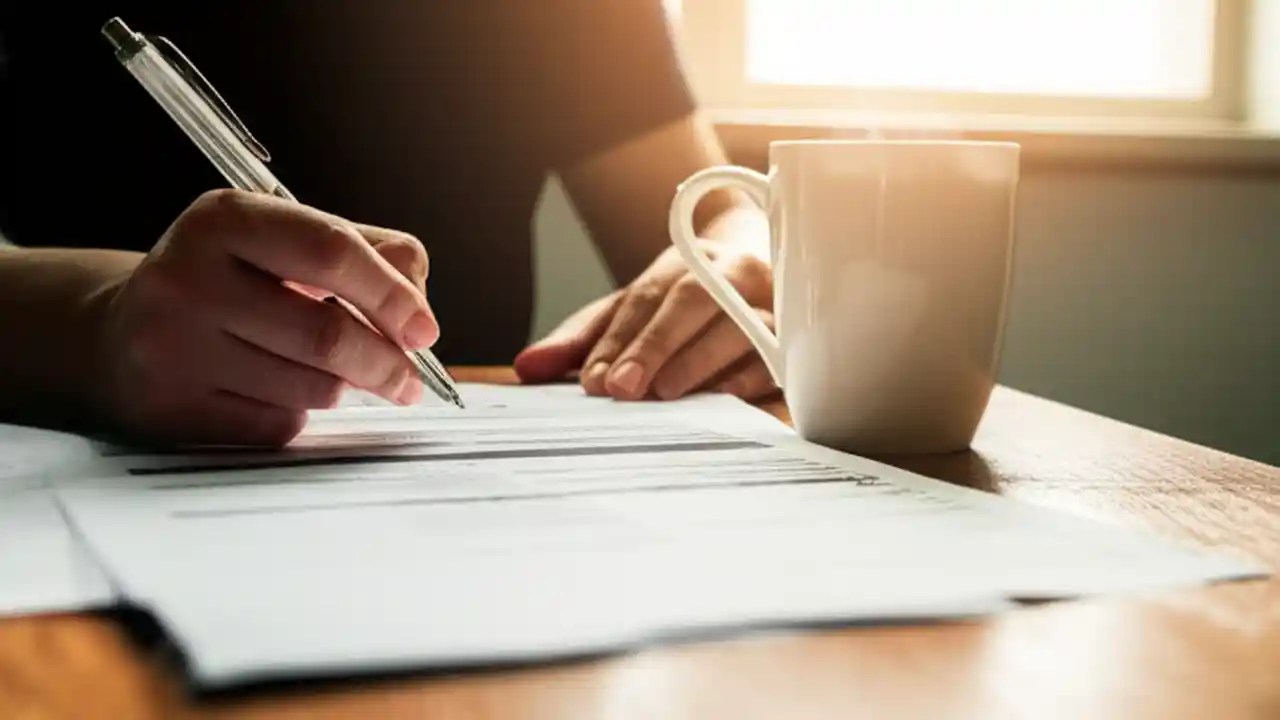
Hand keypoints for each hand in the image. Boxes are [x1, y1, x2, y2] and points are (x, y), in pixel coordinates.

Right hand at [90, 189, 436, 445]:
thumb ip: (366, 252)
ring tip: (338, 376)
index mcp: (224, 219)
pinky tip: (279, 392)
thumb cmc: (228, 284)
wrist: (120, 336)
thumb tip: (419, 305)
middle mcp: (188, 276)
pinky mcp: (171, 408)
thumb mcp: (284, 241)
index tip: (424, 330)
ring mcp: (171, 346)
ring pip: (311, 387)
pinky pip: (278, 424)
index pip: (332, 251)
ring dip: (345, 388)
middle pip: (327, 332)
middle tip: (408, 379)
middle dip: (386, 362)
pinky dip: (299, 413)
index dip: (392, 295)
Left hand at [515, 242, 777, 401]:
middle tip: (622, 387)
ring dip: (699, 361)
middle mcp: (726, 275)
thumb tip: (526, 368)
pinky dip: (748, 376)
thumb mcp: (631, 311)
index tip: (594, 379)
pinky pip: (775, 355)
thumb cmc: (687, 301)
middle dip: (654, 345)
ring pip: (736, 325)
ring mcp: (767, 301)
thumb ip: (580, 340)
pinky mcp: (795, 337)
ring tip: (666, 392)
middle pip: (690, 303)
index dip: (618, 341)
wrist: (765, 261)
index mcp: (681, 264)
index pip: (643, 300)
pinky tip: (723, 396)